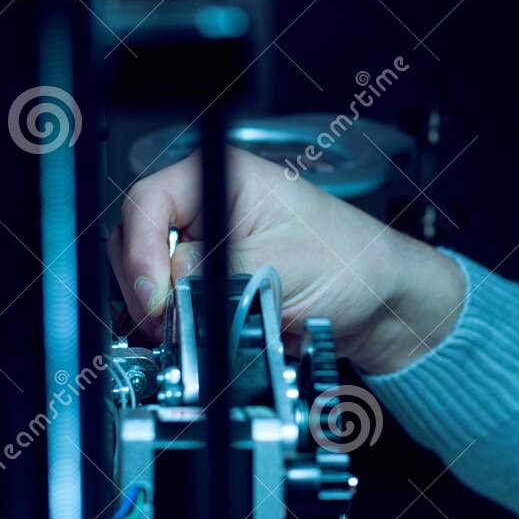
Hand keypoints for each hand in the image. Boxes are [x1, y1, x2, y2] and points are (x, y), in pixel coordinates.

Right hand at [107, 148, 463, 372]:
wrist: (381, 304)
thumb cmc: (353, 264)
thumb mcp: (283, 265)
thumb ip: (219, 274)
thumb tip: (171, 290)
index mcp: (224, 178)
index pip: (149, 203)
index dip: (141, 251)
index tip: (155, 296)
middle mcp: (208, 207)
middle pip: (137, 240)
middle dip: (147, 287)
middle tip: (168, 324)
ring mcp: (207, 246)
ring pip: (150, 277)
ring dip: (161, 311)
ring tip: (186, 335)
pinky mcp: (210, 284)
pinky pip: (171, 304)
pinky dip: (175, 325)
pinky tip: (192, 339)